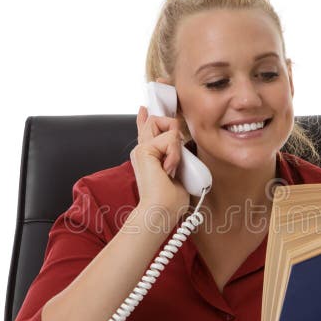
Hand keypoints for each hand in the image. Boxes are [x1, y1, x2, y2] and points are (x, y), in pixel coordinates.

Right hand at [130, 105, 189, 220]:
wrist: (161, 212)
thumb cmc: (170, 199)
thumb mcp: (177, 170)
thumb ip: (174, 153)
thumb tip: (178, 139)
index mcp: (147, 155)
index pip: (144, 128)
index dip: (146, 116)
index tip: (145, 107)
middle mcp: (141, 149)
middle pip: (156, 119)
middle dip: (173, 129)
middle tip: (174, 158)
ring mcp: (141, 149)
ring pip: (164, 125)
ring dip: (175, 146)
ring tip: (171, 167)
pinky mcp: (144, 150)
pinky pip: (169, 138)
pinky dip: (175, 154)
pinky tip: (169, 169)